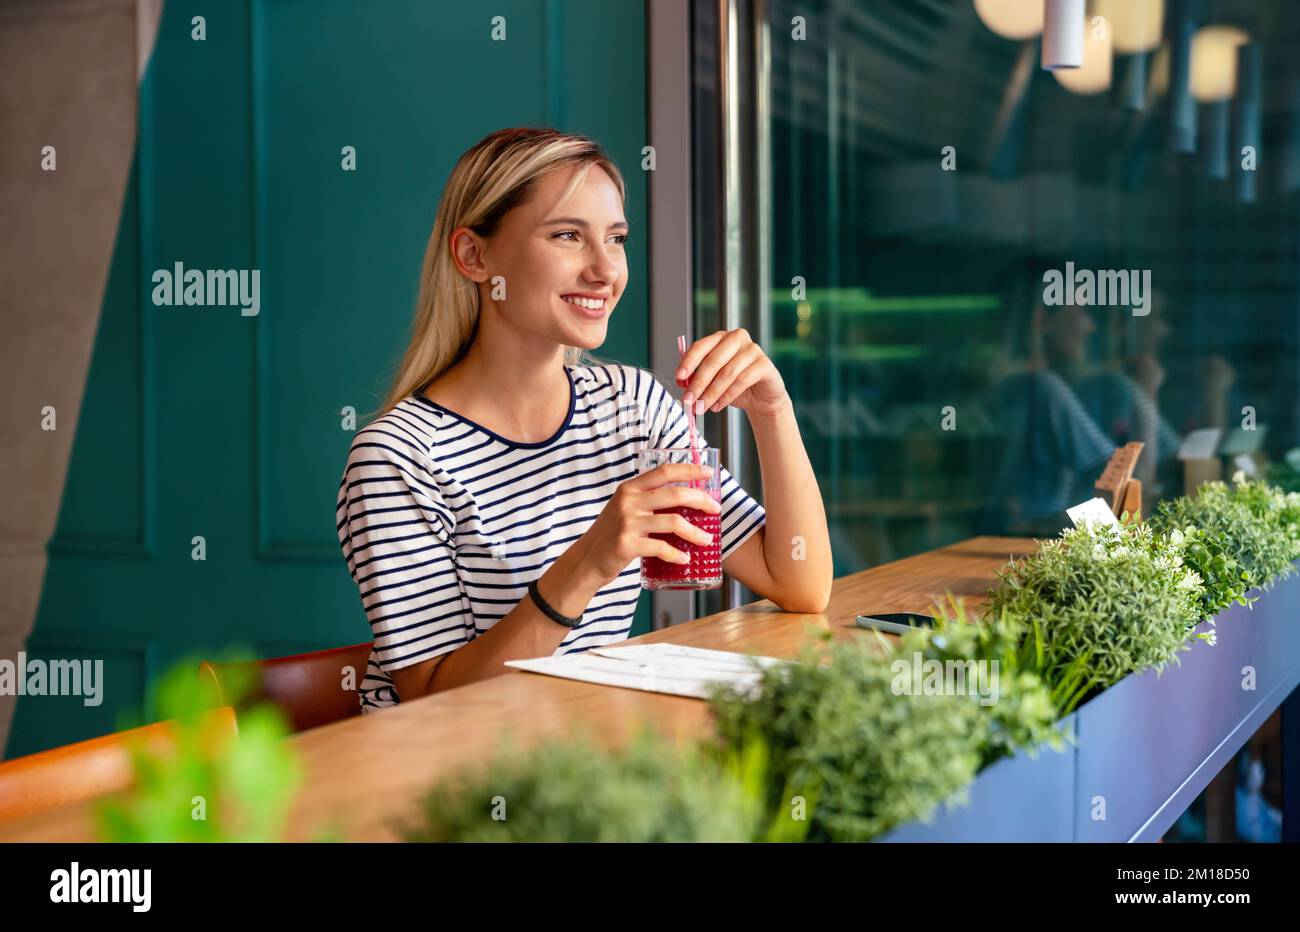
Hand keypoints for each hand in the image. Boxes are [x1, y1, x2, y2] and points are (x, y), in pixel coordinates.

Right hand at [573, 463, 721, 583]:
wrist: (587, 559)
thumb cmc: (611, 534)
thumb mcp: (625, 509)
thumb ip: (648, 501)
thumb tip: (686, 500)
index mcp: (630, 489)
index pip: (664, 471)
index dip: (689, 470)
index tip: (708, 473)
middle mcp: (628, 501)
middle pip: (674, 494)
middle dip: (700, 500)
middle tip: (715, 509)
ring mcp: (627, 523)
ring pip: (673, 522)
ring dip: (694, 532)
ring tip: (706, 540)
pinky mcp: (627, 544)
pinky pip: (661, 547)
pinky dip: (676, 554)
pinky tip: (684, 559)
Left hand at [676, 329, 787, 417]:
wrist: (761, 398)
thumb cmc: (734, 386)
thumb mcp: (711, 382)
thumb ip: (696, 378)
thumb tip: (681, 383)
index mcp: (720, 338)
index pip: (701, 346)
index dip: (688, 362)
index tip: (679, 378)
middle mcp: (737, 338)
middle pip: (713, 360)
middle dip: (698, 383)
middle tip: (688, 400)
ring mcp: (753, 349)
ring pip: (727, 373)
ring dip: (711, 393)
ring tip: (702, 408)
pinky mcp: (764, 364)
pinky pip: (742, 380)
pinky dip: (727, 396)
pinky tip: (717, 406)